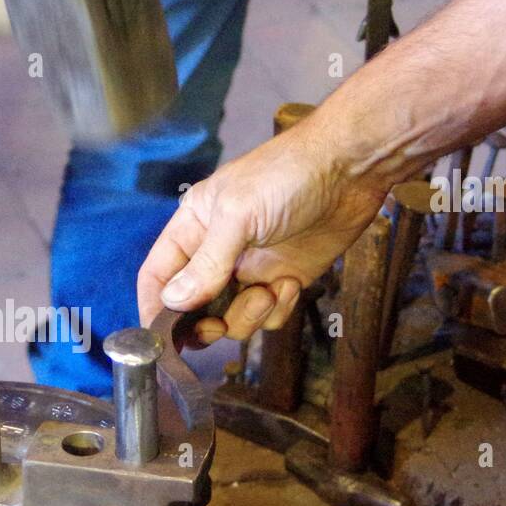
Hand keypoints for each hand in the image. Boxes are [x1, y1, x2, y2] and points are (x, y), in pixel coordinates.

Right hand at [137, 124, 387, 340]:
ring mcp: (251, 269)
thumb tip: (173, 301)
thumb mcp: (238, 216)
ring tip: (269, 290)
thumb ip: (206, 263)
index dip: (154, 306)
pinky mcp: (284, 280)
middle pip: (193, 306)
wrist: (351, 168)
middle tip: (217, 326)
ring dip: (249, 315)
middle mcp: (217, 252)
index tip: (160, 337)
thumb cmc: (288, 175)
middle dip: (204, 322)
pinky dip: (279, 307)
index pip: (158, 274)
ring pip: (232, 318)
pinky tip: (292, 282)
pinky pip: (268, 315)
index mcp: (194, 227)